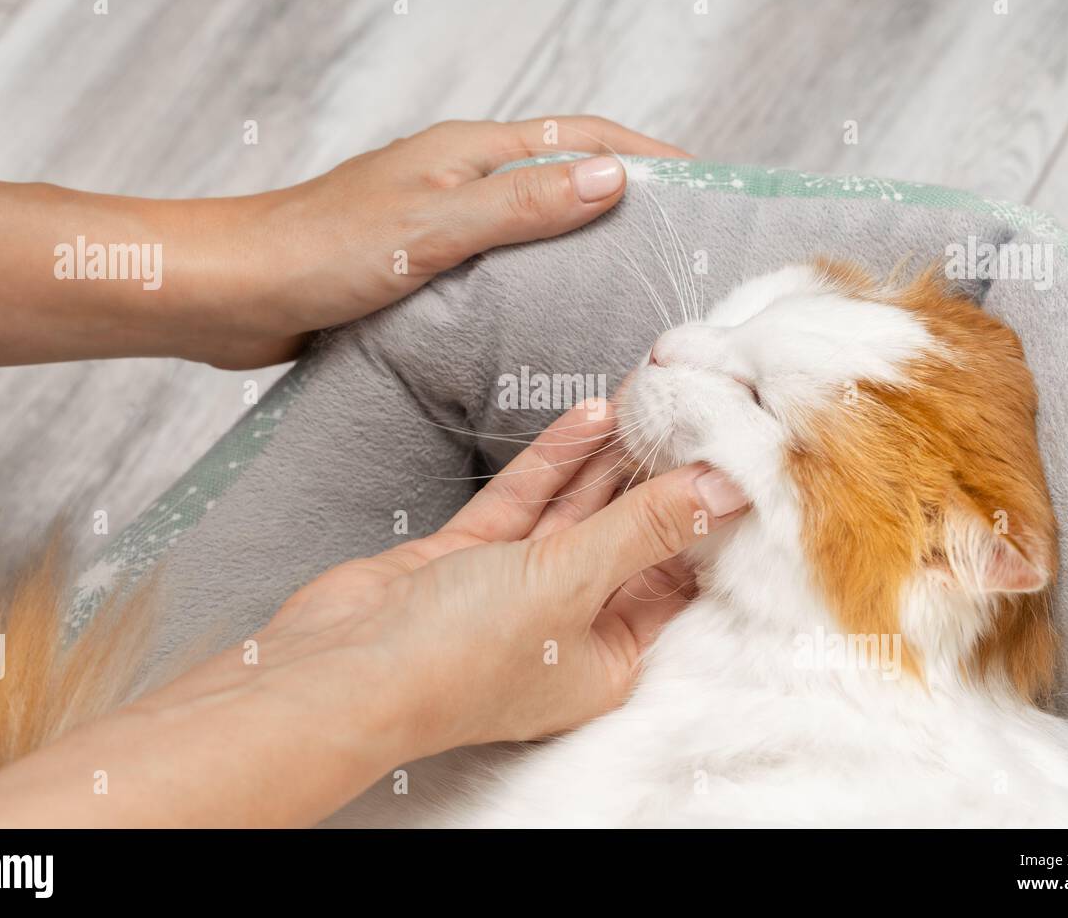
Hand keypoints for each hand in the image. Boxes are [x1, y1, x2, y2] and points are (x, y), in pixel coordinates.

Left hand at [199, 117, 688, 367]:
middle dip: (625, 198)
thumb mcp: (433, 227)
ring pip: (530, 225)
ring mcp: (437, 224)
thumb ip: (522, 206)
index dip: (645, 154)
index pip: (579, 137)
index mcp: (467, 153)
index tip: (703, 184)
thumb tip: (613, 177)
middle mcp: (457, 180)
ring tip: (633, 287)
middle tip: (679, 244)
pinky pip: (496, 267)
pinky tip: (552, 323)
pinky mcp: (416, 269)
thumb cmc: (319, 252)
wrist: (231, 293)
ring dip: (581, 243)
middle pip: (561, 175)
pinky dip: (535, 283)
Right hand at [257, 401, 748, 759]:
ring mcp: (512, 590)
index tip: (730, 458)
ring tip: (650, 397)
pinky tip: (590, 416)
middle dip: (655, 475)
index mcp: (606, 662)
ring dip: (609, 458)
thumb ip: (645, 528)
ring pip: (575, 513)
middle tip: (689, 408)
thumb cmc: (457, 658)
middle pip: (626, 539)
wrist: (338, 669)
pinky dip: (555, 462)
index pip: (674, 581)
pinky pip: (524, 502)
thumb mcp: (572, 583)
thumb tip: (725, 490)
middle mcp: (564, 628)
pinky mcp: (466, 559)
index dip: (702, 519)